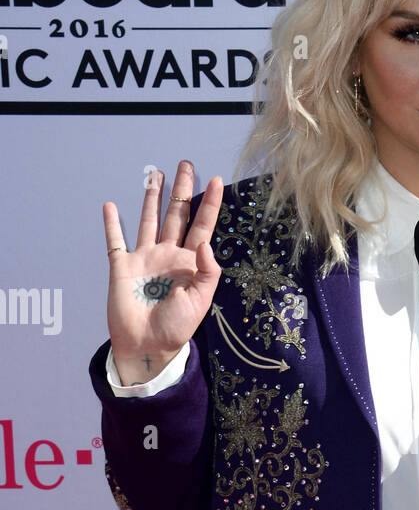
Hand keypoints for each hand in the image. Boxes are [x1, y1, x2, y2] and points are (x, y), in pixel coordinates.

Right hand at [103, 159, 222, 383]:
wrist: (148, 345)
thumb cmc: (177, 327)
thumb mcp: (201, 301)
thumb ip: (208, 271)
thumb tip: (205, 243)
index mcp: (190, 262)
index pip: (202, 226)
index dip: (210, 204)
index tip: (216, 180)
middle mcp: (168, 254)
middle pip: (176, 214)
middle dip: (181, 189)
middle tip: (185, 164)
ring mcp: (144, 258)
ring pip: (149, 220)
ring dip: (151, 198)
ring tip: (156, 175)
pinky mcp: (122, 267)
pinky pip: (116, 241)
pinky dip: (112, 223)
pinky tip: (111, 206)